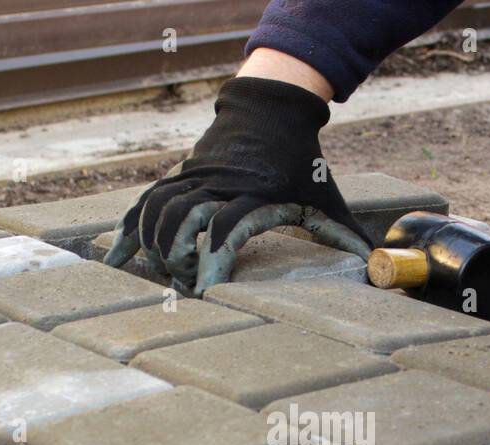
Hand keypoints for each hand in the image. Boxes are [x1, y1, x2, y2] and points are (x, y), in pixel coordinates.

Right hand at [105, 77, 371, 294]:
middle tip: (191, 287)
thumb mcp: (326, 198)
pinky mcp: (179, 177)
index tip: (208, 291)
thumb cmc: (303, 163)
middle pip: (184, 222)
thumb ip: (345, 235)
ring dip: (157, 249)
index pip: (226, 225)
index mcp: (255, 193)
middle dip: (181, 259)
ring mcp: (195, 178)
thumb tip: (374, 270)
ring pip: (159, 212)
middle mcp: (219, 184)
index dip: (214, 257)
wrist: (272, 109)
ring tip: (165, 276)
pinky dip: (128, 231)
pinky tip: (115, 260)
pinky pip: (145, 204)